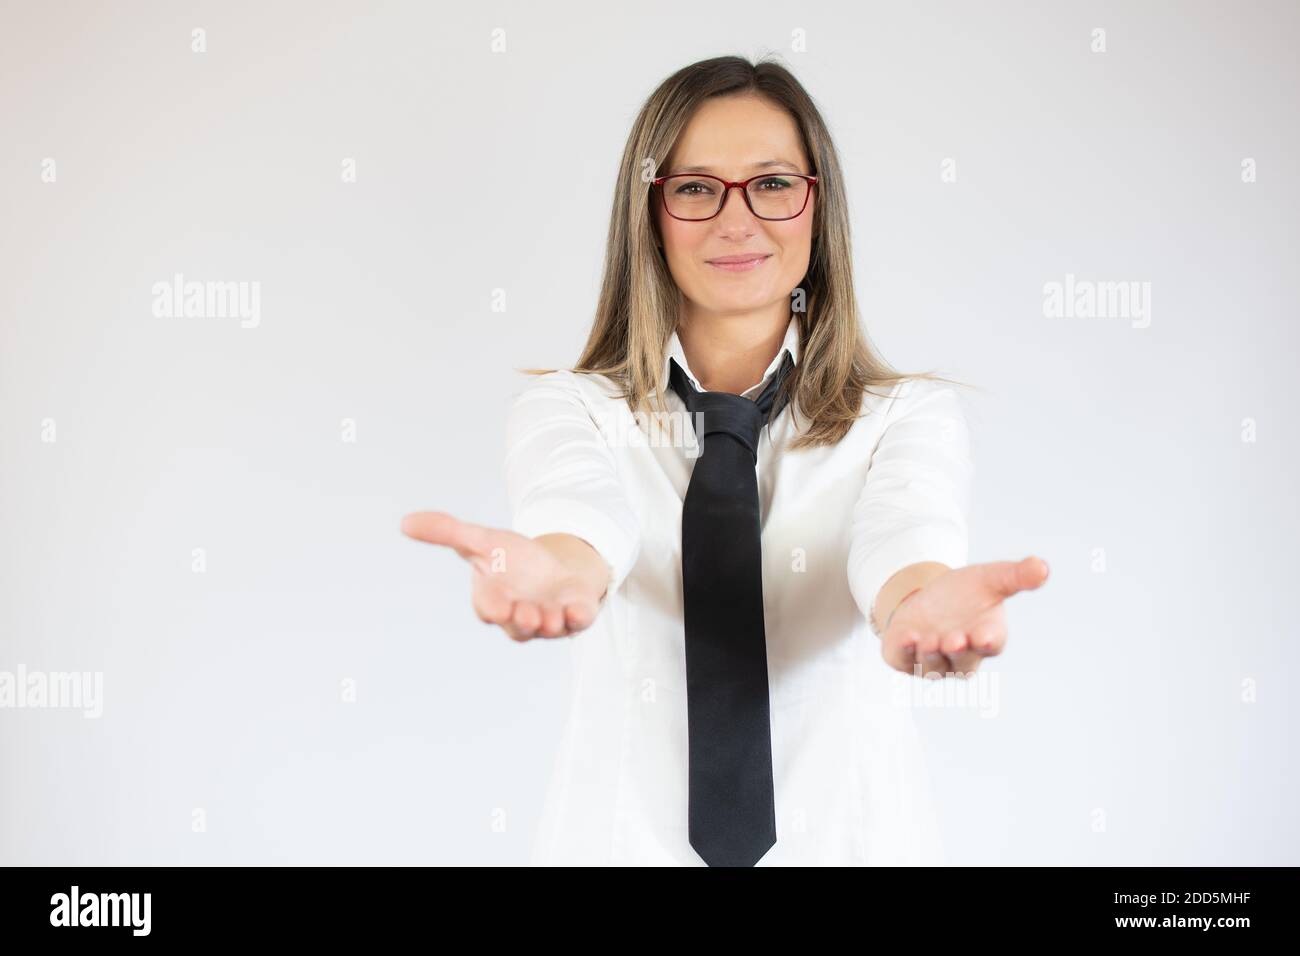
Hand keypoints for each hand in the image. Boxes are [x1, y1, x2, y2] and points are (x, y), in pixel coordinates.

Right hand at [401, 511, 609, 641]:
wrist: (554, 566)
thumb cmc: (512, 560)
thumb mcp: (482, 541)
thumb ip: (446, 532)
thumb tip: (404, 522)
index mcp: (495, 601)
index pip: (489, 608)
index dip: (492, 607)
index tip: (496, 606)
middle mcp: (520, 617)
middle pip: (518, 627)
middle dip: (521, 621)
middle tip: (525, 614)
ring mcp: (550, 619)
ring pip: (548, 628)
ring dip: (549, 623)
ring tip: (548, 616)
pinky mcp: (575, 614)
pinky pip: (578, 621)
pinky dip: (579, 618)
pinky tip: (579, 611)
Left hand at [881, 556, 1048, 677]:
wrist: (928, 598)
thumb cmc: (966, 594)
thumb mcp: (990, 579)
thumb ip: (1016, 576)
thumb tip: (1043, 567)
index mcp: (987, 638)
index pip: (991, 646)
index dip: (988, 642)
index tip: (985, 636)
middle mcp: (962, 655)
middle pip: (963, 662)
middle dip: (959, 652)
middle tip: (955, 640)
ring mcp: (933, 660)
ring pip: (934, 667)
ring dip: (931, 655)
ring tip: (930, 640)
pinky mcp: (905, 656)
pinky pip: (904, 660)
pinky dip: (905, 652)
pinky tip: (906, 637)